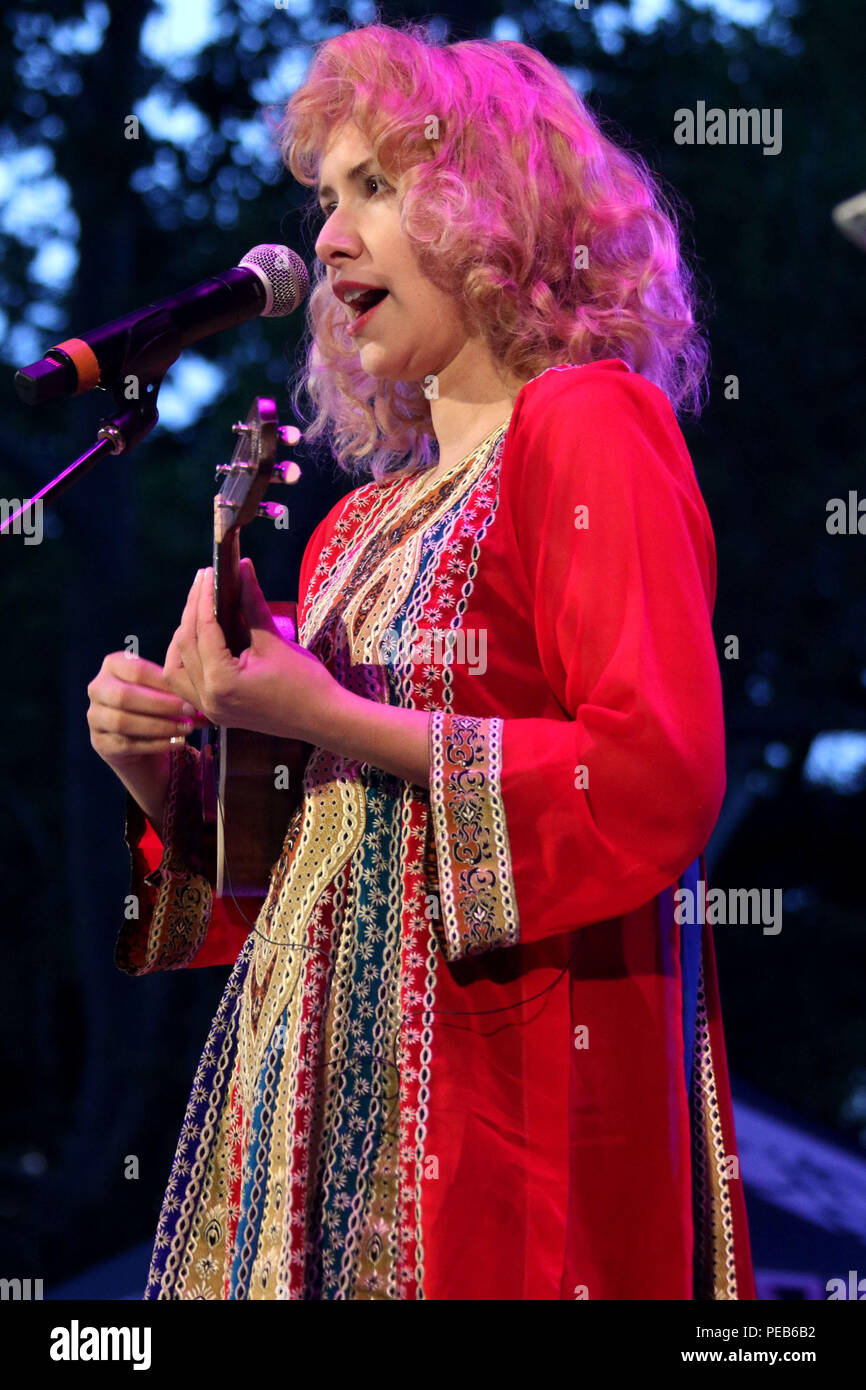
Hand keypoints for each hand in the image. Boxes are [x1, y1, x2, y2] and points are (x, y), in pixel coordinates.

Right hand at [87, 652, 208, 764]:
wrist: (141, 742)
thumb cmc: (156, 707)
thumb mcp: (163, 692)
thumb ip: (177, 690)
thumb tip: (201, 701)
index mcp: (113, 666)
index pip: (137, 670)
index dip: (164, 682)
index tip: (189, 692)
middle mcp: (98, 688)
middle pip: (125, 696)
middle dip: (162, 705)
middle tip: (190, 712)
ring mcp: (95, 717)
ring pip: (123, 722)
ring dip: (160, 726)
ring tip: (187, 729)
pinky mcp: (100, 742)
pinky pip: (127, 744)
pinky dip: (156, 744)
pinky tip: (178, 743)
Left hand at [162, 559, 341, 743]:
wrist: (322, 719)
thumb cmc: (305, 682)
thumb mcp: (275, 640)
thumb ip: (252, 603)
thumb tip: (242, 567)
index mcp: (222, 682)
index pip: (203, 630)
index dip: (203, 597)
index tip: (208, 573)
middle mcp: (209, 699)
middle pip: (184, 648)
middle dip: (191, 611)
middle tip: (202, 583)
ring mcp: (210, 710)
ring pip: (176, 670)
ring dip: (181, 640)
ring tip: (196, 613)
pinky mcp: (217, 712)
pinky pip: (188, 686)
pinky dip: (187, 662)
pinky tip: (200, 643)